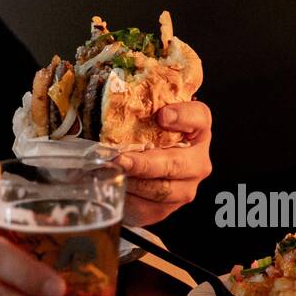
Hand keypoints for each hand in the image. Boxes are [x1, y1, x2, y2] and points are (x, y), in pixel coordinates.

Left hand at [117, 100, 212, 224]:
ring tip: (110, 172)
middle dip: (145, 163)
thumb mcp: (144, 118)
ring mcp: (186, 187)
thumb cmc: (144, 138)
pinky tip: (113, 186)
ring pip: (161, 189)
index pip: (199, 117)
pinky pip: (148, 207)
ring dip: (133, 182)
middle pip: (177, 163)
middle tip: (120, 158)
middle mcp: (197, 160)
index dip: (183, 116)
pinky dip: (128, 198)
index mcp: (197, 130)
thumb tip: (96, 86)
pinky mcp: (168, 208)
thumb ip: (134, 105)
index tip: (161, 116)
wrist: (145, 173)